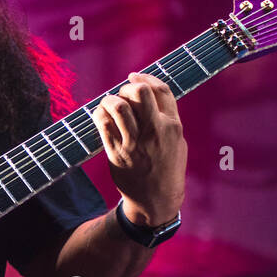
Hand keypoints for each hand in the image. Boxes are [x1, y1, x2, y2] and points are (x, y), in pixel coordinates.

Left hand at [92, 72, 186, 227]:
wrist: (157, 200)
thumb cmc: (167, 168)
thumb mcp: (177, 142)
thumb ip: (167, 119)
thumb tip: (149, 94)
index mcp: (173, 126)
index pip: (160, 90)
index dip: (145, 77)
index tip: (133, 75)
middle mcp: (155, 132)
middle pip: (139, 93)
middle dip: (126, 87)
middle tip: (121, 95)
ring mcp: (135, 143)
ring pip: (118, 106)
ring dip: (109, 100)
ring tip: (107, 104)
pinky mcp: (117, 153)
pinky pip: (103, 124)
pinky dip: (98, 114)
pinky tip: (100, 116)